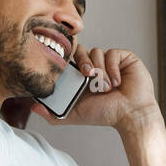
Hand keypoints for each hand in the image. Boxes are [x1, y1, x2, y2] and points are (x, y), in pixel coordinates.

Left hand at [31, 45, 161, 131]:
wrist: (131, 115)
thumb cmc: (107, 114)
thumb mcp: (76, 115)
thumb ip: (54, 114)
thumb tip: (34, 107)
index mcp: (82, 75)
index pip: (69, 59)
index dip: (68, 62)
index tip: (70, 72)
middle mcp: (96, 65)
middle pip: (81, 51)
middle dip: (83, 62)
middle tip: (88, 76)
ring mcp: (110, 61)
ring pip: (97, 51)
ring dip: (100, 71)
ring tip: (107, 88)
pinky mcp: (124, 57)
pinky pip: (113, 53)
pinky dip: (113, 68)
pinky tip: (118, 82)